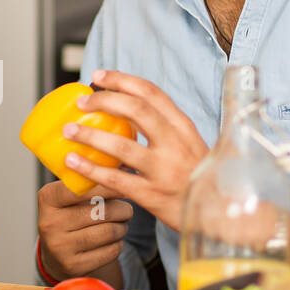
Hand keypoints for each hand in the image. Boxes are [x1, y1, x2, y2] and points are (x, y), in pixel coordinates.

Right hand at [37, 181, 133, 279]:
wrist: (56, 252)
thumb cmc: (70, 214)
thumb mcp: (68, 195)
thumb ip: (88, 180)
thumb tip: (122, 163)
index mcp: (47, 198)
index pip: (82, 189)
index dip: (108, 185)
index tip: (125, 182)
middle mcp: (49, 223)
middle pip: (101, 211)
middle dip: (122, 209)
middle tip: (127, 208)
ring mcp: (60, 247)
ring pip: (109, 232)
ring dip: (123, 227)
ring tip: (122, 223)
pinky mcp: (73, 266)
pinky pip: (110, 251)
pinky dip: (119, 244)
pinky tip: (114, 240)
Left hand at [61, 70, 208, 231]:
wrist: (221, 213)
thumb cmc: (200, 178)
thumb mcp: (192, 145)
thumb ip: (166, 129)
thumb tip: (126, 110)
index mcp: (183, 127)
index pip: (151, 93)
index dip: (121, 80)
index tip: (98, 75)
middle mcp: (175, 144)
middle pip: (136, 111)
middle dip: (103, 101)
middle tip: (81, 101)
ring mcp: (163, 170)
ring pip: (121, 145)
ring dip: (90, 135)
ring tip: (69, 130)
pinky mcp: (151, 195)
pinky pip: (115, 179)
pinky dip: (90, 168)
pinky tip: (73, 162)